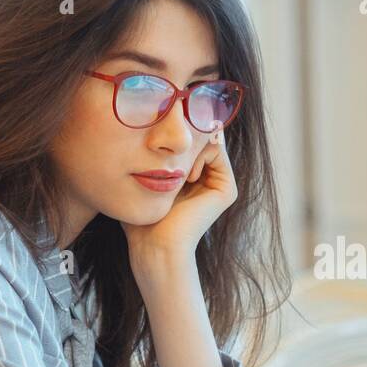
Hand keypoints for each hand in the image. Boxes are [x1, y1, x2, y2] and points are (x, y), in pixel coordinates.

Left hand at [121, 129, 237, 265]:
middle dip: (184, 136)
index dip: (175, 132)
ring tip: (178, 171)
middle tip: (168, 155)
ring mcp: (219, 184)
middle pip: (199, 135)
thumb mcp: (139, 179)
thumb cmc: (140, 216)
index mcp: (190, 178)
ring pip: (207, 138)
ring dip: (190, 146)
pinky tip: (188, 175)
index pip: (186, 138)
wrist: (155, 244)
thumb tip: (143, 122)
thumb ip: (146, 156)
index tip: (158, 146)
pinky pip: (217, 149)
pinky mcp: (227, 190)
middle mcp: (207, 179)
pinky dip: (201, 153)